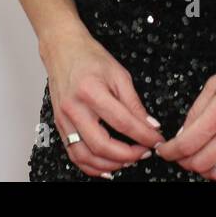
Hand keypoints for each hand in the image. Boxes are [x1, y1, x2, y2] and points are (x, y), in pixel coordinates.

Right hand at [40, 28, 165, 177]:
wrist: (62, 49)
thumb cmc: (89, 57)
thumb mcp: (119, 74)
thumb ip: (134, 102)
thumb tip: (150, 125)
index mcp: (91, 91)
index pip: (122, 122)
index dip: (143, 135)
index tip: (156, 140)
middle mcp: (74, 108)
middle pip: (102, 144)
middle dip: (128, 155)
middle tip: (144, 152)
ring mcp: (63, 119)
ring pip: (85, 156)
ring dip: (110, 164)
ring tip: (128, 161)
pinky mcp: (59, 126)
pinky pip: (73, 154)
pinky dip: (90, 166)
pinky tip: (106, 166)